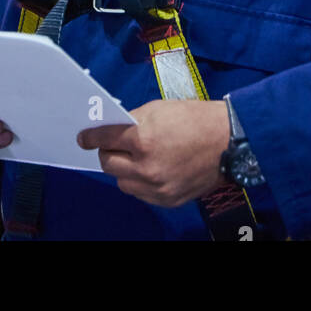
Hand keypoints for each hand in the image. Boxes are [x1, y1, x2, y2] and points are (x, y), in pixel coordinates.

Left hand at [76, 99, 230, 207]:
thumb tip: (113, 130)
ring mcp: (157, 188)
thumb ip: (132, 121)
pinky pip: (141, 193)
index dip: (91, 137)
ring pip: (122, 182)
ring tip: (135, 158)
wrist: (228, 142)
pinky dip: (140, 181)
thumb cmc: (194, 119)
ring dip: (123, 169)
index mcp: (143, 138)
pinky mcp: (167, 200)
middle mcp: (147, 167)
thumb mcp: (158, 110)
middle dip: (108, 152)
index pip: (105, 139)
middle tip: (114, 145)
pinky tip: (150, 169)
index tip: (83, 138)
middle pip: (108, 164)